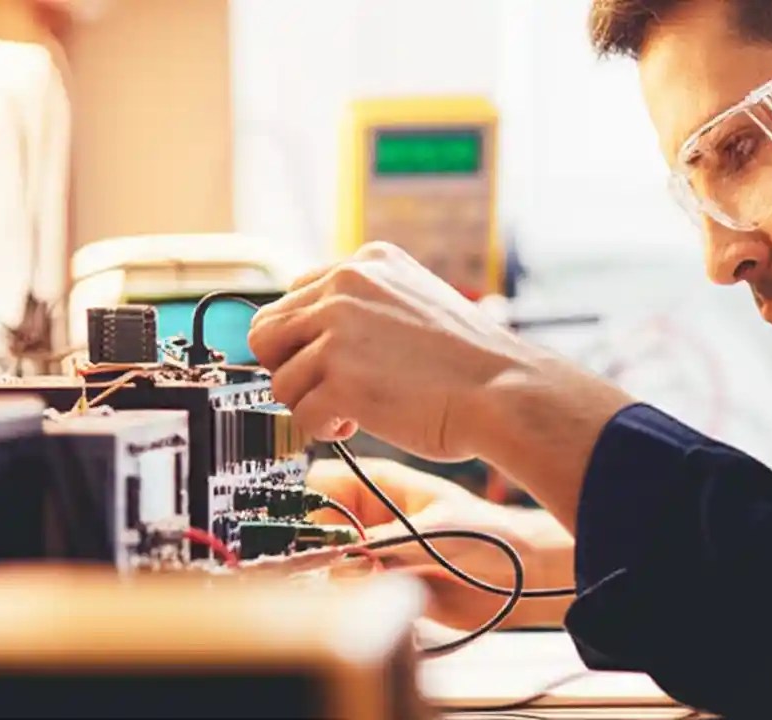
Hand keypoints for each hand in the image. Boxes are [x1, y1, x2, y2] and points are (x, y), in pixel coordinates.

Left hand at [247, 243, 533, 459]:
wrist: (505, 390)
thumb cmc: (473, 361)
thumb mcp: (417, 302)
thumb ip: (367, 307)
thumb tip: (318, 336)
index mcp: (368, 262)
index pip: (294, 295)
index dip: (304, 338)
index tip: (324, 361)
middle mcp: (346, 287)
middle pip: (266, 332)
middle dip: (290, 366)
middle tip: (325, 388)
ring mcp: (339, 331)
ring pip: (279, 377)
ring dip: (310, 401)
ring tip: (350, 410)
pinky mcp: (338, 377)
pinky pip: (299, 412)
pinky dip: (322, 427)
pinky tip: (357, 423)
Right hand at [306, 457, 575, 630]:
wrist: (518, 578)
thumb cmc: (490, 535)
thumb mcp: (437, 529)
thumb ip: (389, 540)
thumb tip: (346, 553)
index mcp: (380, 484)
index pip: (322, 481)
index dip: (307, 499)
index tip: (307, 524)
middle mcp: (370, 516)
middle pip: (316, 527)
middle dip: (320, 547)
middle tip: (345, 560)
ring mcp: (374, 550)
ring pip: (328, 563)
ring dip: (342, 576)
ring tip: (376, 578)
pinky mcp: (382, 583)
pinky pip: (349, 592)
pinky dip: (355, 598)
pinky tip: (381, 595)